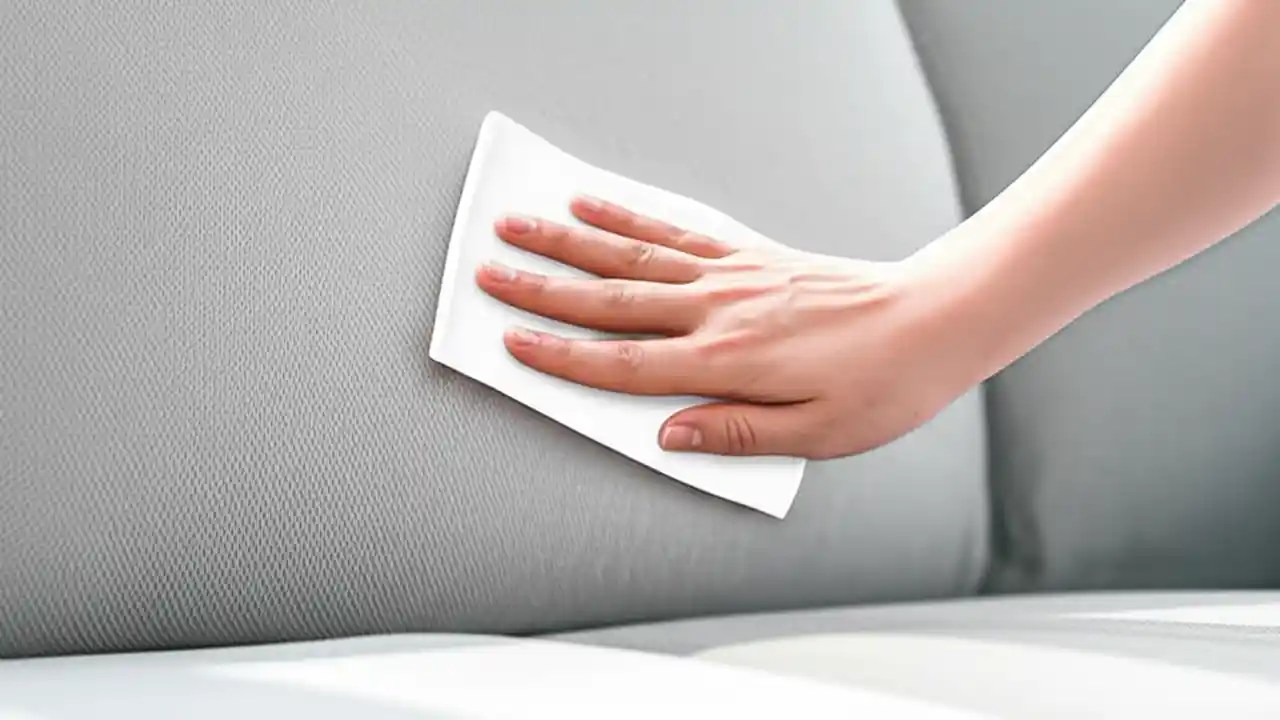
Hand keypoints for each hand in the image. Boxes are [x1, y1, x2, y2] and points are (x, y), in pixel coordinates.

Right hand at [475, 197, 978, 458]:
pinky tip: (597, 204)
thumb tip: (668, 437)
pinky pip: (677, 230)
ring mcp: (732, 276)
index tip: (511, 341)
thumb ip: (736, 433)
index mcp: (728, 362)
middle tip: (488, 273)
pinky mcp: (748, 256)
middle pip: (612, 300)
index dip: (562, 355)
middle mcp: (719, 310)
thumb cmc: (883, 383)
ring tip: (521, 226)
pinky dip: (631, 217)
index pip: (625, 363)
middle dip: (543, 289)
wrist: (933, 319)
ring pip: (633, 256)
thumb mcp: (817, 434)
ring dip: (570, 242)